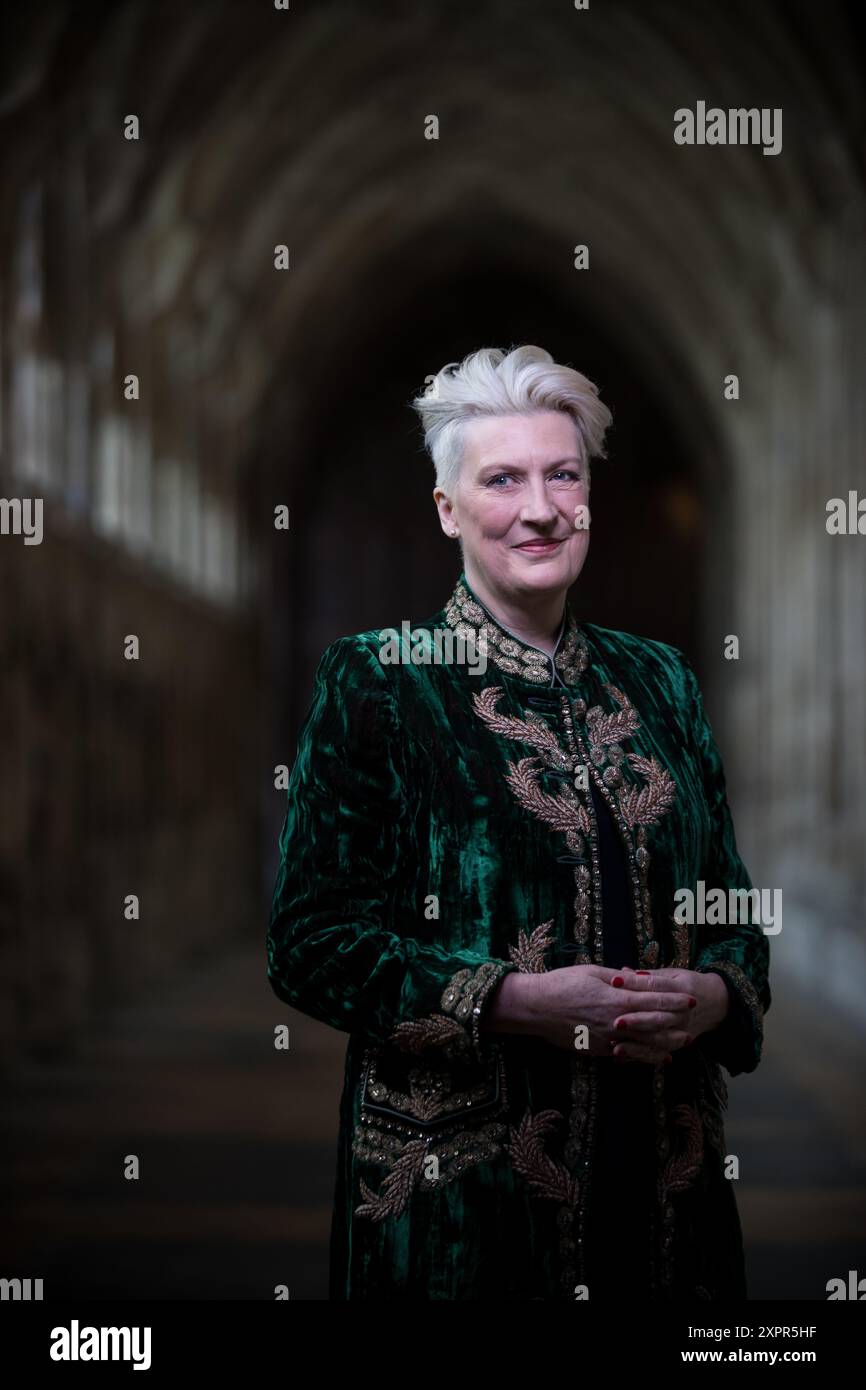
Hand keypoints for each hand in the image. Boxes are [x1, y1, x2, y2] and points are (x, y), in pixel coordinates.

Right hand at [522, 964, 693, 1057]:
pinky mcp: (598, 1050)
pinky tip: (657, 1057)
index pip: (653, 1000)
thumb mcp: (593, 972)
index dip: (674, 1000)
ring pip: (644, 1045)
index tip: (690, 999)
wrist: (535, 1008)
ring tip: (683, 1042)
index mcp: (616, 1000)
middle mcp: (615, 1023)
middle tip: (693, 1022)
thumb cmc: (562, 984)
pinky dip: (645, 1056)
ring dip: (666, 1044)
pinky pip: (628, 1055)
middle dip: (676, 1023)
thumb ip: (620, 978)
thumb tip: (642, 978)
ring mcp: (607, 1040)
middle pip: (654, 1025)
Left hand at [611, 966, 729, 1063]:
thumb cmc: (688, 984)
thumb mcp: (673, 975)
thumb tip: (623, 971)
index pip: (655, 985)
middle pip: (658, 1017)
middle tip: (615, 1021)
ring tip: (615, 1045)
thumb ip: (648, 976)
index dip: (633, 983)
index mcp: (680, 989)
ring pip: (659, 1039)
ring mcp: (682, 1030)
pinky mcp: (677, 1044)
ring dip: (637, 1044)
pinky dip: (639, 1056)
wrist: (716, 1003)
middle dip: (636, 1020)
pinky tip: (621, 1055)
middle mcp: (682, 1012)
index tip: (614, 981)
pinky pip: (658, 1053)